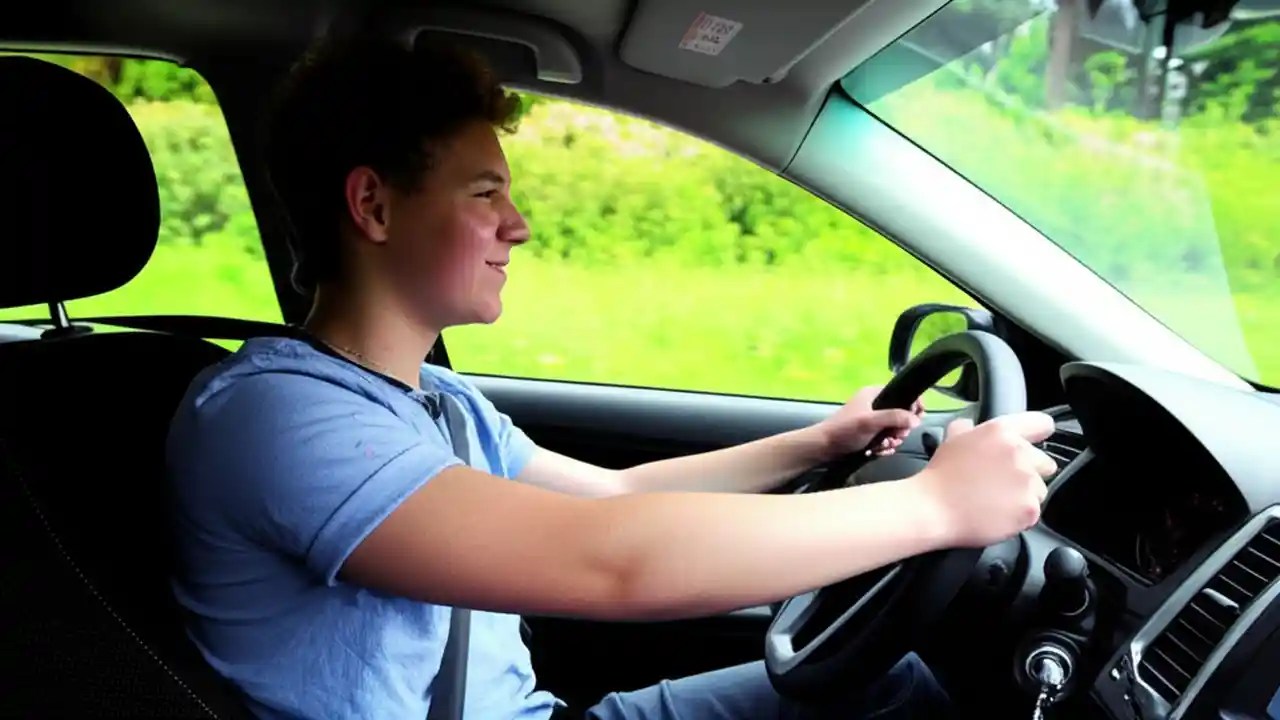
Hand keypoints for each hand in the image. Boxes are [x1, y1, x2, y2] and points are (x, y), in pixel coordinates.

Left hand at [814, 385, 924, 458]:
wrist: (823, 448)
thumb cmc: (845, 430)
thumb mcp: (871, 421)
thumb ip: (894, 417)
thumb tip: (916, 419)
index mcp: (874, 394)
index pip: (901, 393)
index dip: (912, 404)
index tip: (918, 418)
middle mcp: (874, 405)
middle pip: (901, 415)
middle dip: (901, 428)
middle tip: (896, 436)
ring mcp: (872, 421)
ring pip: (894, 429)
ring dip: (892, 440)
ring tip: (883, 446)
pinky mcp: (869, 435)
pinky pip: (886, 439)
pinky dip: (884, 447)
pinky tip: (878, 452)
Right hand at [908, 412, 1056, 547]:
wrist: (932, 509)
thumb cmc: (939, 477)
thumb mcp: (951, 440)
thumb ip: (968, 428)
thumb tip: (971, 424)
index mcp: (1001, 432)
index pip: (1041, 424)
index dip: (1039, 434)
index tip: (1035, 444)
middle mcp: (1018, 453)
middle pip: (1044, 463)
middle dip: (1029, 472)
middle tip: (1001, 483)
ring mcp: (1026, 481)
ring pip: (1040, 490)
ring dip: (1024, 496)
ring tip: (995, 501)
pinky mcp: (1029, 508)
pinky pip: (1034, 512)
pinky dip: (1019, 517)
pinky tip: (996, 514)